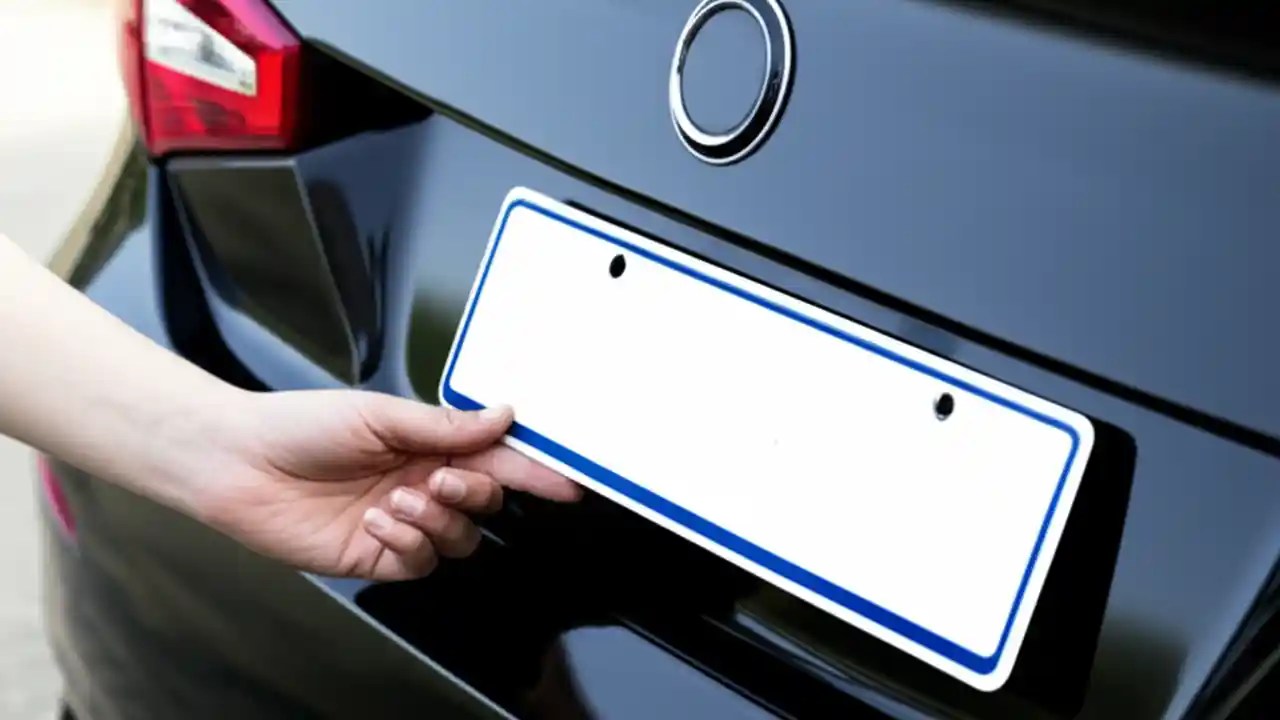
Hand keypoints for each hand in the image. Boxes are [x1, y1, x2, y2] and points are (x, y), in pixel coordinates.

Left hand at [195, 390, 580, 580]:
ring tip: (397, 499)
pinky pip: (420, 561)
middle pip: (484, 502)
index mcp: (426, 443)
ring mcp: (401, 522)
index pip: (494, 458)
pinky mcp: (378, 554)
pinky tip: (379, 520)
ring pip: (458, 538)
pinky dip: (408, 541)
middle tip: (442, 480)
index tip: (563, 480)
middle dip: (473, 493)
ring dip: (436, 520)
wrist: (238, 463)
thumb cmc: (297, 426)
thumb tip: (502, 416)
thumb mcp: (378, 415)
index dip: (532, 470)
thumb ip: (445, 424)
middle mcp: (420, 482)